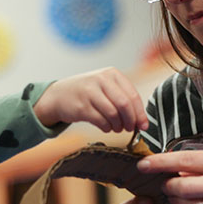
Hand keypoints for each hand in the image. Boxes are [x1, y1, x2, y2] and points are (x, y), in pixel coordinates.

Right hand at [33, 67, 147, 131]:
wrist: (59, 95)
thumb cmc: (87, 93)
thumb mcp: (106, 87)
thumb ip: (123, 99)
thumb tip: (141, 120)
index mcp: (112, 74)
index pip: (133, 95)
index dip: (140, 113)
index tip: (143, 125)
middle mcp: (101, 80)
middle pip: (125, 105)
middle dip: (130, 121)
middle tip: (130, 128)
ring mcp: (90, 92)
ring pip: (113, 114)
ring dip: (118, 126)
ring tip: (116, 128)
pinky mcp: (81, 106)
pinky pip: (101, 121)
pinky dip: (107, 128)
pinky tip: (106, 127)